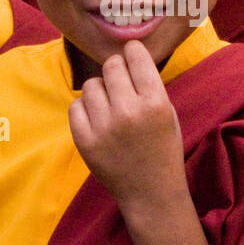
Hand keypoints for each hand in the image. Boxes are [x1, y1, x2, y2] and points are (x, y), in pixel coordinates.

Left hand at [69, 40, 184, 209]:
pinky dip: (85, 109)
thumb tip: (126, 55)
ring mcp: (105, 127)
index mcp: (156, 103)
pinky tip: (97, 119)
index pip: (136, 56)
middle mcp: (129, 112)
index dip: (132, 51)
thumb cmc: (163, 149)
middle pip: (111, 66)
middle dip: (116, 69)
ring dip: (100, 90)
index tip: (131, 54)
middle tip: (120, 82)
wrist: (151, 193)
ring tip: (110, 106)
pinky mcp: (85, 141)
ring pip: (91, 84)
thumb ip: (148, 85)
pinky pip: (75, 106)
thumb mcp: (169, 114)